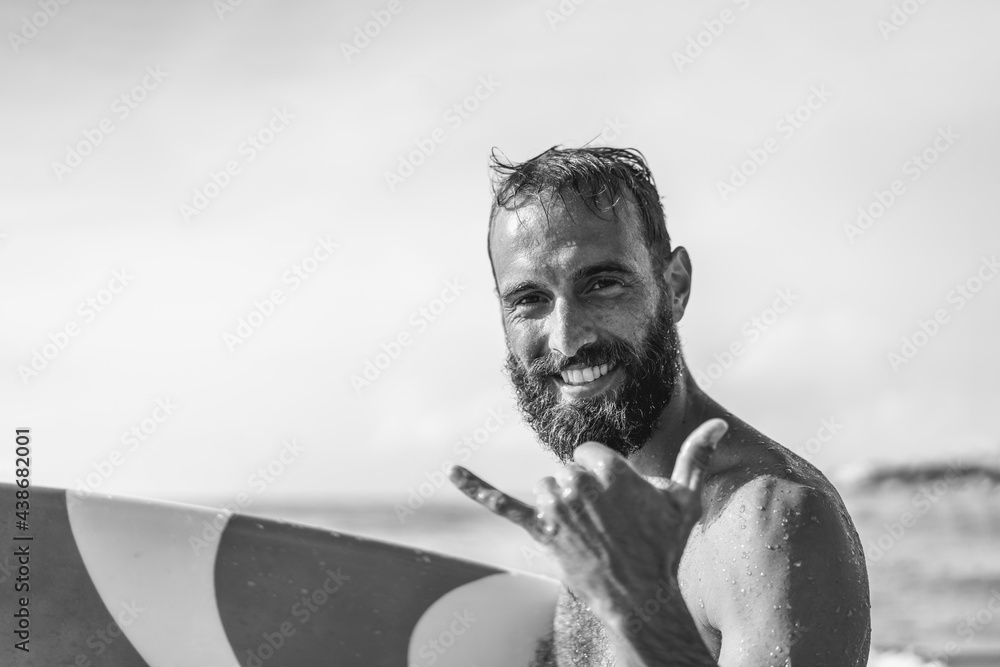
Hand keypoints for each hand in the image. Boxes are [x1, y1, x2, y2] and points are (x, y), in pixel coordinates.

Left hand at [447, 419, 727, 622]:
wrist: (640, 595)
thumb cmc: (664, 545)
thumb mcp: (684, 499)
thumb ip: (696, 456)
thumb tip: (718, 423)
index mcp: (610, 469)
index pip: (591, 454)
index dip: (606, 477)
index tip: (619, 502)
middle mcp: (578, 483)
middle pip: (568, 470)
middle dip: (584, 493)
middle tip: (607, 524)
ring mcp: (556, 507)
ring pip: (546, 487)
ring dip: (561, 504)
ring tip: (586, 532)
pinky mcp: (539, 530)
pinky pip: (502, 503)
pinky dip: (475, 486)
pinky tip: (452, 471)